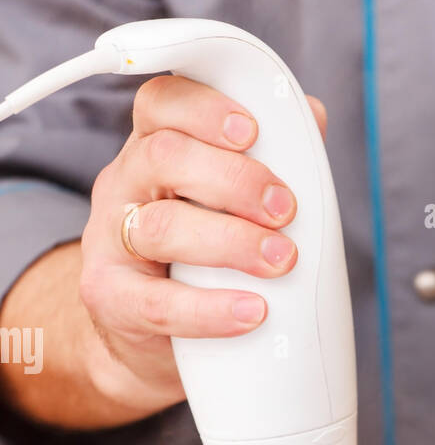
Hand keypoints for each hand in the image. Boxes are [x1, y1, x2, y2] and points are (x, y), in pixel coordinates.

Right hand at [0, 76, 326, 428]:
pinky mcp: (110, 298)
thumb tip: (314, 116)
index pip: (162, 104)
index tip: (252, 131)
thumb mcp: (227, 202)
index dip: (204, 109)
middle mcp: (125, 184)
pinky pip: (156, 303)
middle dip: (234, 179)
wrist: (149, 340)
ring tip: (281, 261)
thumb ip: (267, 158)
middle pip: (163, 157)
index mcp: (154, 148)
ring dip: (231, 241)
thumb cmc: (198, 258)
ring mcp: (110, 241)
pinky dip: (210, 309)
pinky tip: (251, 311)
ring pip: (160, 228)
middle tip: (285, 210)